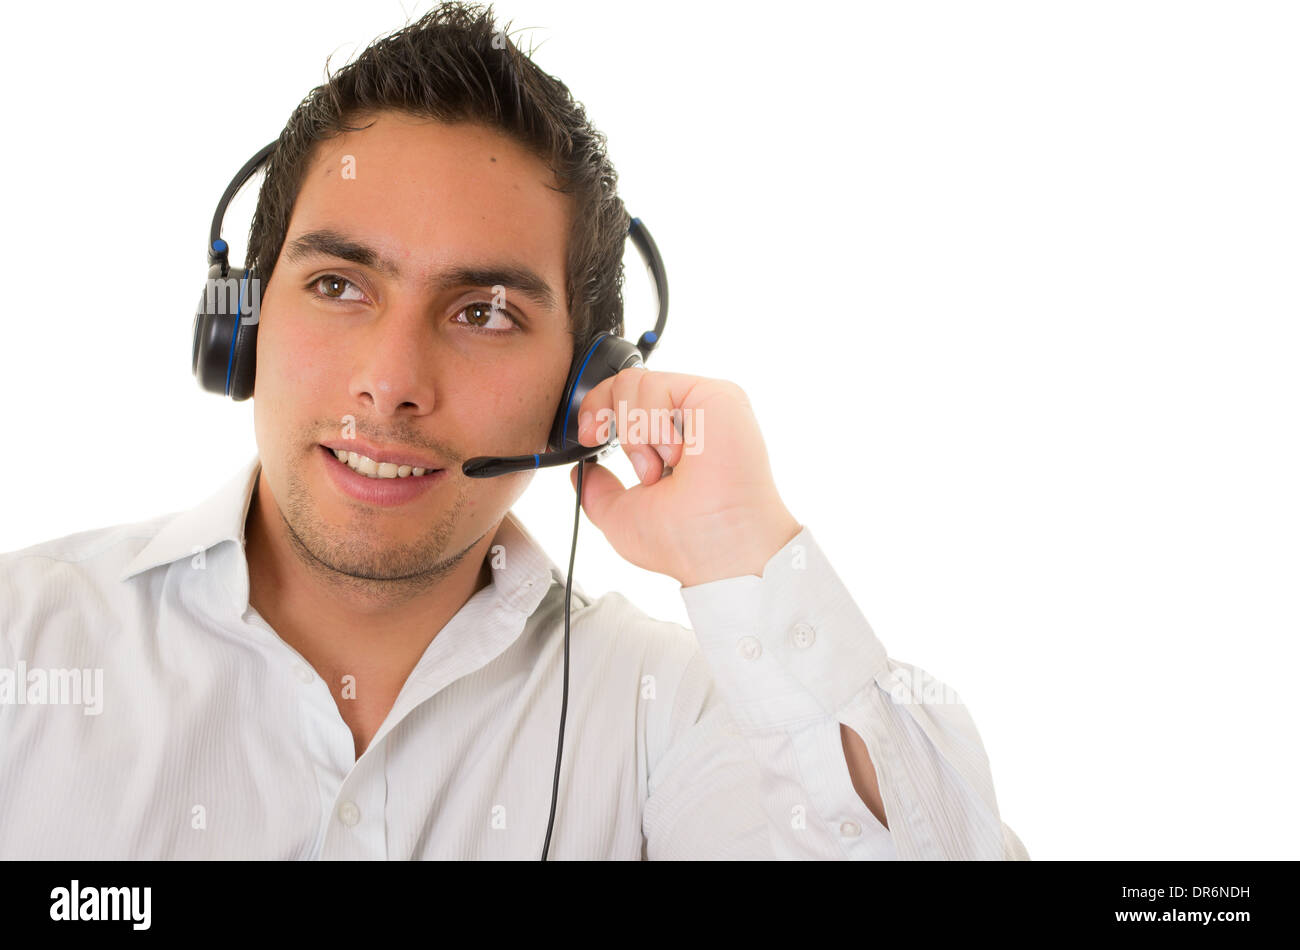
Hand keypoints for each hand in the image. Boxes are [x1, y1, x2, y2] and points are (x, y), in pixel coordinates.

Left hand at [568, 367, 800, 586]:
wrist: (720, 548)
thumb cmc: (685, 541)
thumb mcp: (620, 515)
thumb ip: (596, 490)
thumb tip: (581, 471)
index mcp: (669, 441)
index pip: (622, 400)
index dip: (596, 410)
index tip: (589, 437)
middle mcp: (687, 420)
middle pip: (624, 384)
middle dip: (614, 423)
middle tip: (636, 464)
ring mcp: (702, 406)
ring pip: (634, 383)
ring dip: (637, 434)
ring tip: (663, 466)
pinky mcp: (716, 396)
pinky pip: (656, 383)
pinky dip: (650, 421)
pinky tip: (675, 453)